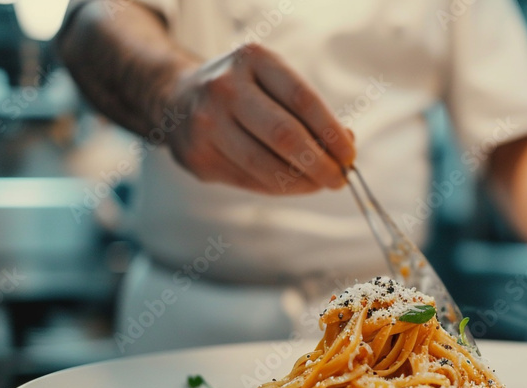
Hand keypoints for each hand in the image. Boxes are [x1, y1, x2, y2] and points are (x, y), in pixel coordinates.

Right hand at [163, 43, 354, 193]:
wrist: (177, 98)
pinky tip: (290, 184)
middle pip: (285, 136)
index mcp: (253, 60)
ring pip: (265, 166)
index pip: (303, 100)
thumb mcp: (273, 82)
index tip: (350, 154)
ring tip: (318, 184)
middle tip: (339, 179)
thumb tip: (347, 143)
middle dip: (320, 164)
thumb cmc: (243, 93)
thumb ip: (309, 111)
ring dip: (301, 183)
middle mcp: (225, 88)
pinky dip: (277, 187)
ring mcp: (205, 123)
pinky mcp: (196, 156)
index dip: (332, 132)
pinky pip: (248, 180)